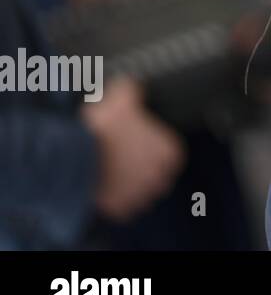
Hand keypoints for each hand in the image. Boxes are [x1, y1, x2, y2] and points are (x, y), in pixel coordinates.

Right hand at [80, 78, 184, 221]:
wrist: (74, 155)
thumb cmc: (102, 128)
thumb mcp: (121, 96)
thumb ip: (132, 90)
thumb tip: (131, 85)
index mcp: (169, 151)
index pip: (171, 153)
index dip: (155, 147)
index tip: (141, 143)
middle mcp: (159, 176)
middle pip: (157, 174)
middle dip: (144, 167)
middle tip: (125, 157)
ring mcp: (139, 195)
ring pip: (140, 191)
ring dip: (130, 184)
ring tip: (113, 171)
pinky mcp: (119, 208)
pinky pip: (121, 206)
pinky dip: (114, 198)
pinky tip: (104, 185)